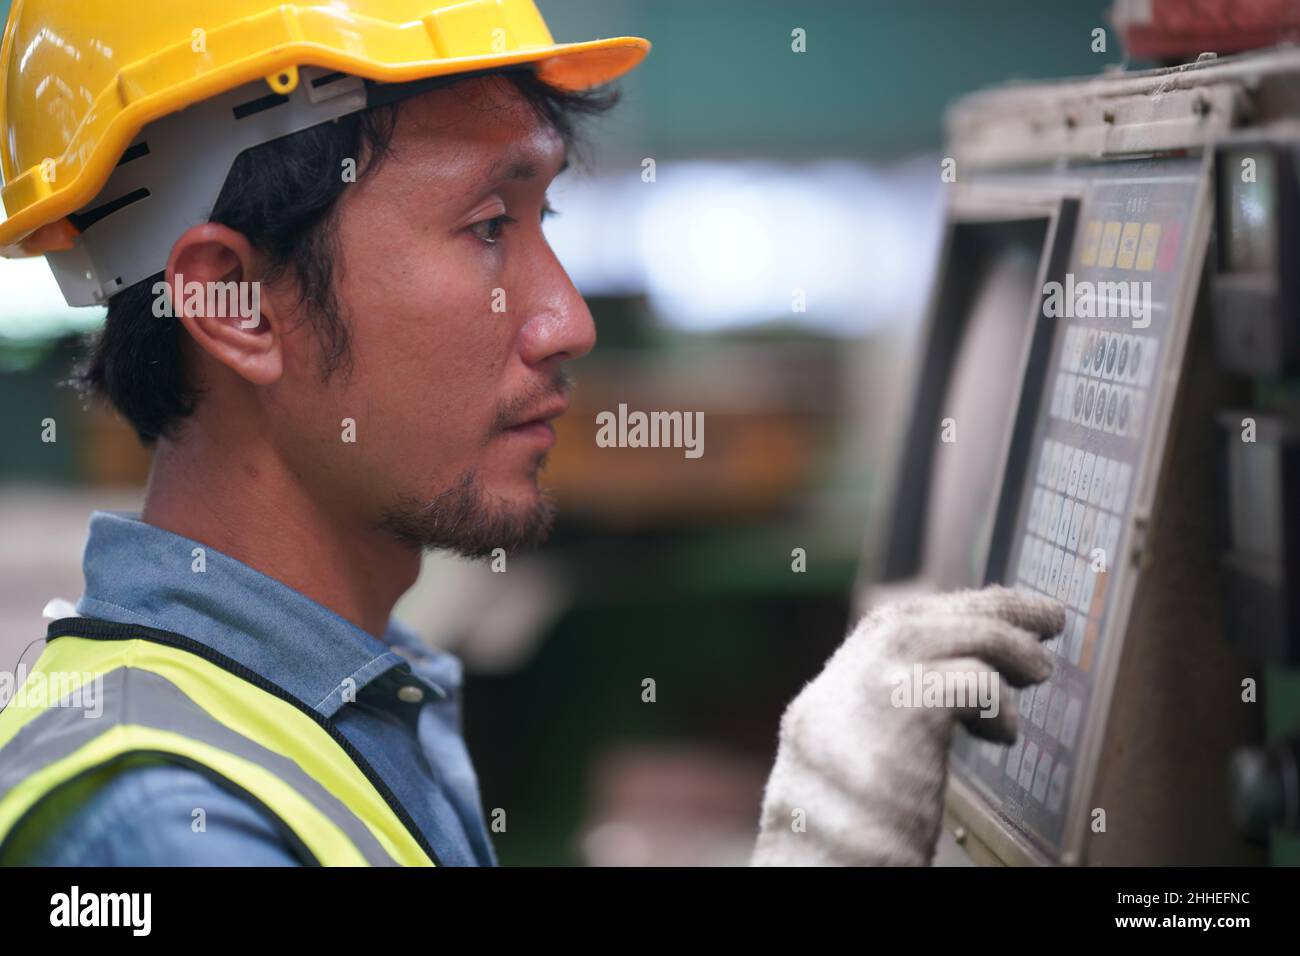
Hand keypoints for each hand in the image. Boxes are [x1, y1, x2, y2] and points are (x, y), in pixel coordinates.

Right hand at [750, 584, 1064, 865]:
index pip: (889, 628)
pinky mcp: (901, 712)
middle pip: (916, 616)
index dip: (949, 613)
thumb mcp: (857, 778)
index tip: (997, 616)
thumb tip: (952, 695)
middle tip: (1044, 617)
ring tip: (1039, 670)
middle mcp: (836, 690)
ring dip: (1006, 642)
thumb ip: (887, 731)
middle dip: (988, 607)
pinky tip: (1004, 734)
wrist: (819, 877)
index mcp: (825, 705)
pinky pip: (971, 679)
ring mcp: (864, 694)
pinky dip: (1001, 702)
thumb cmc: (846, 854)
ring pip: (946, 632)